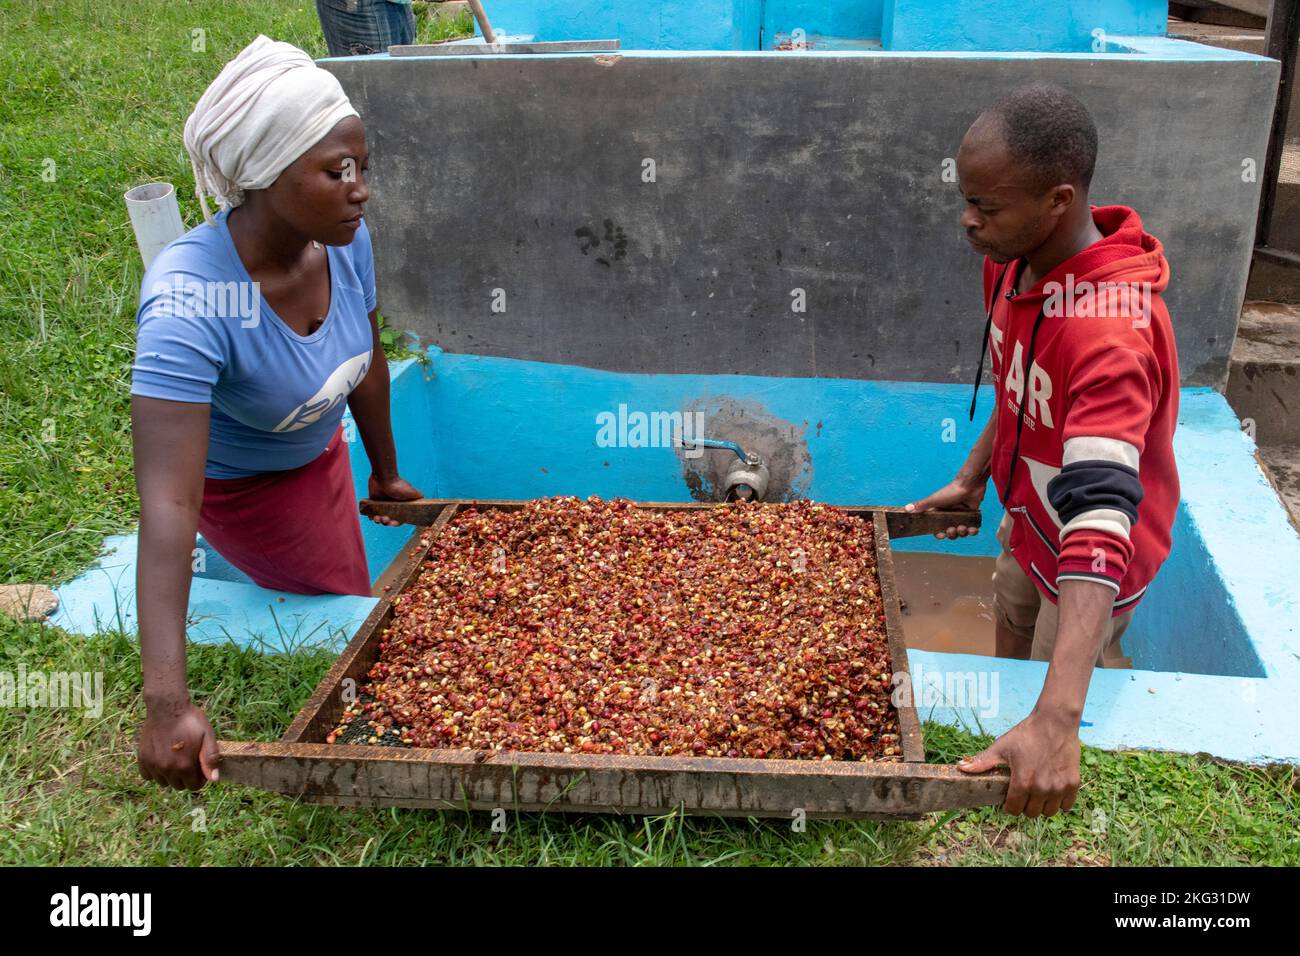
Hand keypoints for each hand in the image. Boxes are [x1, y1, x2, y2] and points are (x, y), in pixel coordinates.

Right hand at [137, 700, 220, 790]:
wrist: (167, 707)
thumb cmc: (190, 720)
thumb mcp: (207, 735)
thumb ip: (211, 758)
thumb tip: (214, 779)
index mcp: (184, 766)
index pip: (193, 786)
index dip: (200, 778)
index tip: (200, 768)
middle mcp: (167, 769)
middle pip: (178, 786)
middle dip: (186, 778)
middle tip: (188, 762)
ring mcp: (153, 765)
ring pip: (163, 783)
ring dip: (170, 776)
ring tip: (175, 760)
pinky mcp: (142, 759)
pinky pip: (147, 776)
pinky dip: (154, 772)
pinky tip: (161, 760)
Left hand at [367, 473, 423, 525]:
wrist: (384, 477)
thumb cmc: (398, 485)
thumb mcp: (413, 492)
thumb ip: (419, 497)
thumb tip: (424, 501)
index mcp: (400, 507)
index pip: (399, 519)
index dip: (396, 523)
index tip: (393, 523)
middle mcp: (391, 507)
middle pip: (389, 520)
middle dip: (386, 522)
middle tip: (385, 519)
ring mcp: (382, 505)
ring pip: (379, 518)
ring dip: (378, 521)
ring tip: (377, 518)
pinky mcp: (373, 502)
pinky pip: (371, 512)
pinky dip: (371, 517)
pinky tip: (371, 517)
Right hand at [904, 473, 986, 538]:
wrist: (970, 484)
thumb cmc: (951, 491)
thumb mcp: (934, 499)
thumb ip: (921, 505)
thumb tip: (906, 509)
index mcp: (939, 513)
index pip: (937, 528)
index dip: (939, 534)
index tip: (941, 535)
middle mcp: (950, 516)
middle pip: (949, 532)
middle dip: (952, 534)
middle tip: (953, 529)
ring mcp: (961, 516)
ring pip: (961, 532)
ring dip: (962, 533)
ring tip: (963, 527)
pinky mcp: (972, 516)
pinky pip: (972, 529)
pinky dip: (973, 531)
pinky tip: (973, 529)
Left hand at [956, 709, 1081, 816]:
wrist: (1055, 722)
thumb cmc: (1026, 734)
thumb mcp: (1001, 747)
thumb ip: (982, 761)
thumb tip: (960, 767)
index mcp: (1022, 782)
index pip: (1013, 809)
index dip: (1008, 805)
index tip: (1009, 797)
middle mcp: (1042, 788)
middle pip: (1030, 813)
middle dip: (1024, 805)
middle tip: (1023, 793)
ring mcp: (1059, 787)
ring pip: (1048, 812)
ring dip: (1042, 805)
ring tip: (1037, 792)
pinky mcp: (1073, 784)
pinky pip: (1065, 806)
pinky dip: (1059, 801)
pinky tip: (1052, 790)